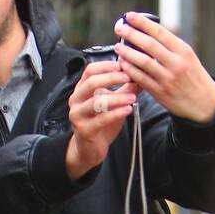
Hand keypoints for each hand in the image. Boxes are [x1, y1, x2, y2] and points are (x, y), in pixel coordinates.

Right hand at [65, 59, 138, 177]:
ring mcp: (78, 115)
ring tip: (132, 96)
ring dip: (117, 97)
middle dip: (112, 77)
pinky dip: (117, 113)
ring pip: (97, 101)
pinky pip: (101, 119)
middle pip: (91, 82)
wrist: (89, 149)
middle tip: (128, 77)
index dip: (107, 65)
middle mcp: (76, 100)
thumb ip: (124, 89)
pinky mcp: (84, 130)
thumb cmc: (99, 124)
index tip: (123, 64)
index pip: (90, 70)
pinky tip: (128, 109)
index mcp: (81, 90)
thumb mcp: (113, 103)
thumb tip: (138, 76)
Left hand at [112, 11, 214, 121]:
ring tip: (118, 46)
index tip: (130, 16)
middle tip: (119, 28)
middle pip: (149, 45)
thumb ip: (170, 46)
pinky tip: (122, 64)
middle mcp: (176, 63)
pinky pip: (142, 79)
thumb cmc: (193, 77)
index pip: (160, 32)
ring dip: (128, 53)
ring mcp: (168, 78)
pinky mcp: (160, 92)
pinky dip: (130, 71)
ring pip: (143, 62)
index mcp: (183, 50)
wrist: (203, 103)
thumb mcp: (188, 57)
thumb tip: (149, 32)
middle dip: (132, 35)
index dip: (143, 23)